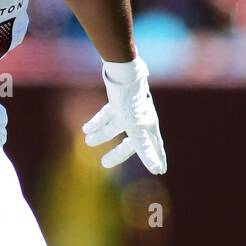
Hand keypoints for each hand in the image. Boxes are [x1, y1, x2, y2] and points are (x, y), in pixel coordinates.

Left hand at [82, 56, 166, 173]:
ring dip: (101, 135)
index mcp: (148, 127)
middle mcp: (140, 119)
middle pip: (131, 141)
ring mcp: (128, 110)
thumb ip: (146, 151)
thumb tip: (159, 171)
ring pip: (115, 127)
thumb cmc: (133, 105)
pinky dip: (97, 122)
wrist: (125, 75)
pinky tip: (85, 128)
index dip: (155, 159)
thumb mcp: (138, 131)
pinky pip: (107, 114)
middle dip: (117, 152)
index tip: (160, 170)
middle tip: (104, 163)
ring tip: (88, 141)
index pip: (153, 148)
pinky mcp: (117, 101)